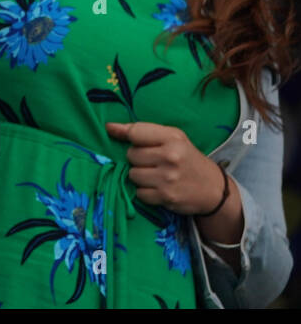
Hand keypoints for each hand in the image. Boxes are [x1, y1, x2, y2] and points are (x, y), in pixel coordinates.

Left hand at [107, 121, 227, 215]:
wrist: (214, 189)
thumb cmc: (187, 158)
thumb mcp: (172, 138)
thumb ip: (141, 131)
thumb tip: (109, 127)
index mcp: (173, 138)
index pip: (135, 132)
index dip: (125, 135)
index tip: (119, 135)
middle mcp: (171, 157)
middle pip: (131, 155)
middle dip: (137, 158)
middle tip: (152, 161)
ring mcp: (168, 178)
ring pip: (132, 174)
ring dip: (139, 176)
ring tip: (155, 174)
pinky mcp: (166, 197)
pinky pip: (139, 193)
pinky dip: (145, 191)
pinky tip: (158, 187)